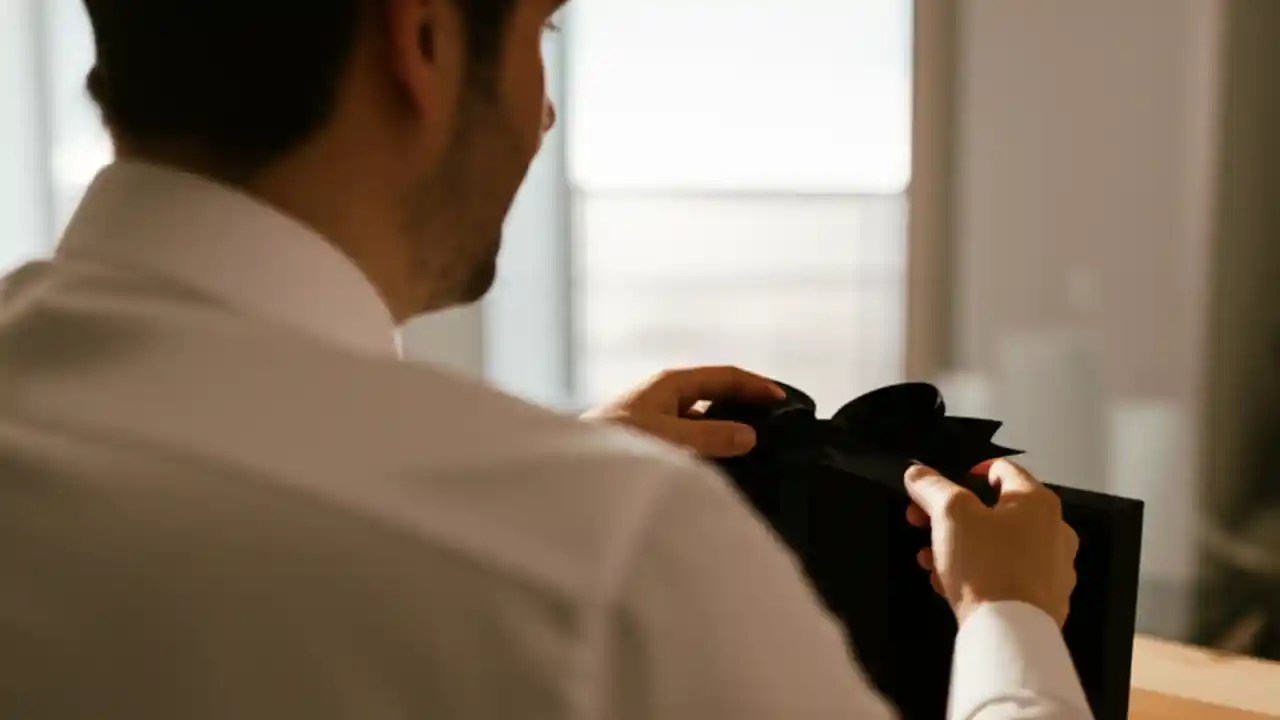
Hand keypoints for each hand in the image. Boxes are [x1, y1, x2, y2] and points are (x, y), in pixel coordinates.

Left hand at [582, 366, 785, 457]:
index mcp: (670, 384)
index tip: (785, 402)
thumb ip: (711, 436)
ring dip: (727, 431)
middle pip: (715, 395)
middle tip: (777, 426)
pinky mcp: (648, 442)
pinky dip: (709, 448)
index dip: (757, 386)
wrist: (571, 470)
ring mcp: (655, 419)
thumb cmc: (614, 446)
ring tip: (755, 450)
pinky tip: (720, 469)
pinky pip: (689, 439)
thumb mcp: (670, 439)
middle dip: (746, 407)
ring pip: (702, 420)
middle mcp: (663, 397)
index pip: (725, 376)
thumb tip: (749, 435)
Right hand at [904, 460, 1078, 627]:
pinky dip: (979, 574)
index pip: (1001, 470)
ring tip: (931, 560)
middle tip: (924, 525)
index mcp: (1037, 502)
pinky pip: (1007, 576)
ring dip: (961, 547)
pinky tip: (950, 584)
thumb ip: (931, 487)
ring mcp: (1053, 567)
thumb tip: (918, 473)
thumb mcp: (949, 515)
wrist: (1010, 633)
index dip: (966, 473)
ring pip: (999, 546)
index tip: (942, 487)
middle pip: (996, 511)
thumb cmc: (987, 566)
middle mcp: (1054, 530)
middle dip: (953, 518)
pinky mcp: (1046, 598)